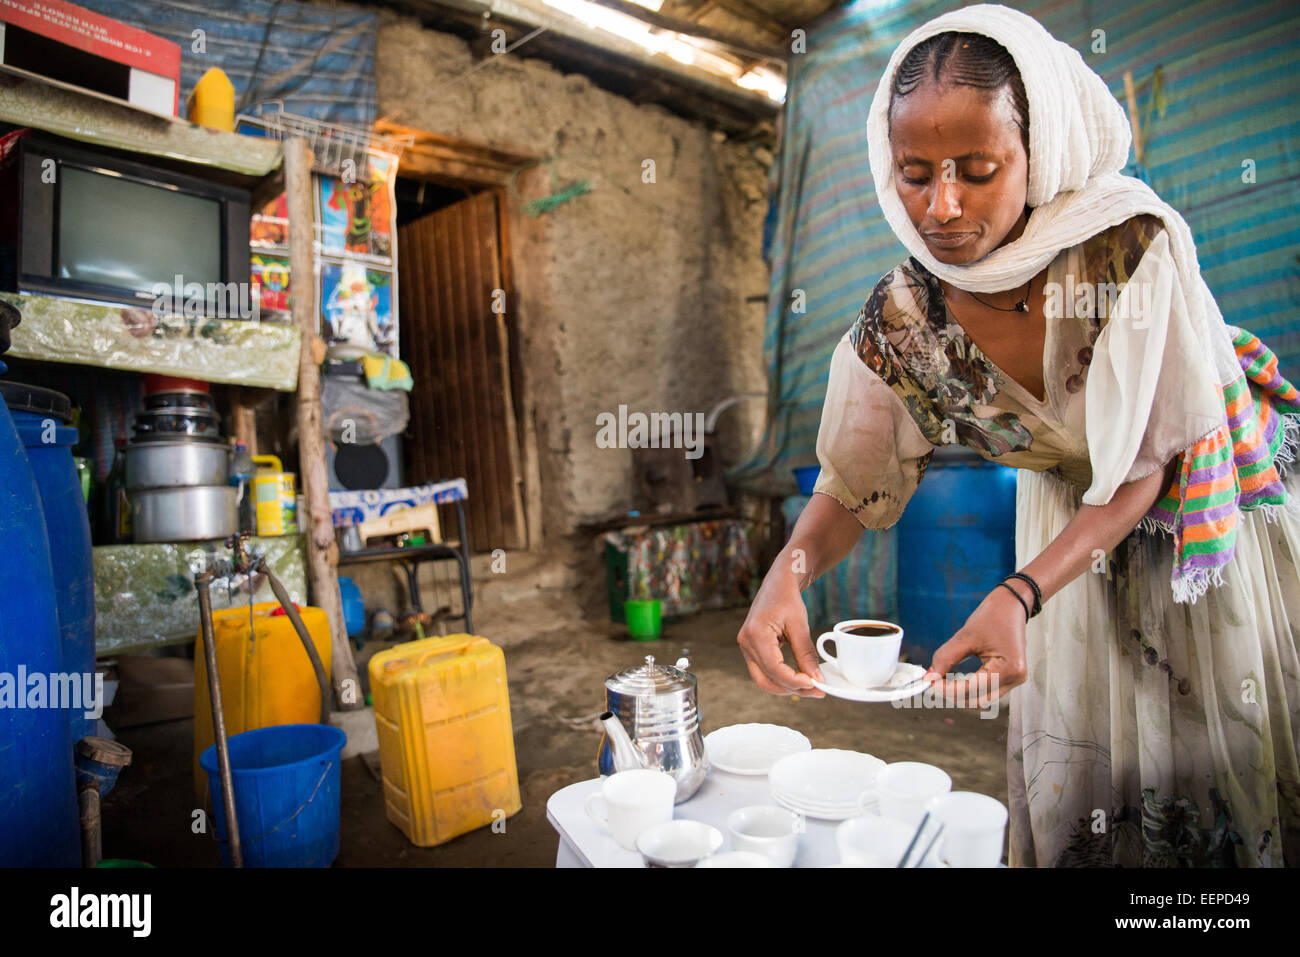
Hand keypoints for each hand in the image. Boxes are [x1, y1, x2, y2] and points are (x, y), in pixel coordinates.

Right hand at [736, 573, 825, 697]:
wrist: (777, 585)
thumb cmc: (787, 600)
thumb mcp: (800, 626)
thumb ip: (806, 654)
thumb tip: (816, 680)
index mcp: (755, 634)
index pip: (773, 668)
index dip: (794, 681)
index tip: (815, 684)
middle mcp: (746, 643)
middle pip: (766, 679)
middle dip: (791, 689)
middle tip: (816, 691)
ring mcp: (746, 647)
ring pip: (764, 679)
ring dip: (786, 687)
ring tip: (810, 687)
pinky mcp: (751, 650)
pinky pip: (764, 671)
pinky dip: (781, 678)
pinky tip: (799, 678)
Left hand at [925, 585, 1027, 707]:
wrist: (1012, 604)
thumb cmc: (994, 616)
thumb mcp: (966, 636)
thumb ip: (946, 658)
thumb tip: (930, 676)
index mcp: (1008, 668)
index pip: (972, 688)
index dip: (947, 689)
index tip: (929, 682)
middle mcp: (1015, 678)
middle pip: (977, 699)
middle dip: (953, 694)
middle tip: (933, 682)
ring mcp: (1014, 680)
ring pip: (982, 699)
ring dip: (961, 694)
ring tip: (942, 682)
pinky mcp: (1009, 677)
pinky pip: (986, 691)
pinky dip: (970, 689)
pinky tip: (956, 681)